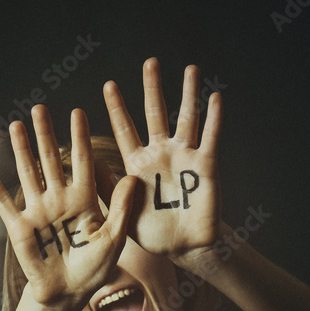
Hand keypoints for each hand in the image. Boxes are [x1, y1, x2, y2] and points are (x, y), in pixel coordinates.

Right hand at [0, 106, 135, 308]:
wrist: (68, 293)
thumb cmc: (94, 269)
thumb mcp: (114, 238)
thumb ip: (121, 208)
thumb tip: (132, 177)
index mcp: (84, 200)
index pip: (82, 162)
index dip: (79, 138)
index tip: (78, 112)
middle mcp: (59, 200)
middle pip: (51, 160)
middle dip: (45, 134)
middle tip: (40, 108)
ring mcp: (38, 211)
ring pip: (28, 173)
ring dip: (21, 150)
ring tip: (16, 125)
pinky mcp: (19, 227)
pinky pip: (5, 204)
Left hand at [104, 58, 222, 264]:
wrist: (184, 248)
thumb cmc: (152, 234)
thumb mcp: (122, 216)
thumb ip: (110, 192)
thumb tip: (94, 167)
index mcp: (137, 164)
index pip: (125, 129)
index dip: (117, 108)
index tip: (108, 85)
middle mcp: (160, 154)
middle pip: (156, 114)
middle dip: (152, 88)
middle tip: (150, 62)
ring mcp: (184, 158)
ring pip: (186, 119)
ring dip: (188, 94)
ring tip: (190, 69)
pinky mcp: (205, 167)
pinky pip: (210, 139)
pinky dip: (214, 119)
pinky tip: (215, 98)